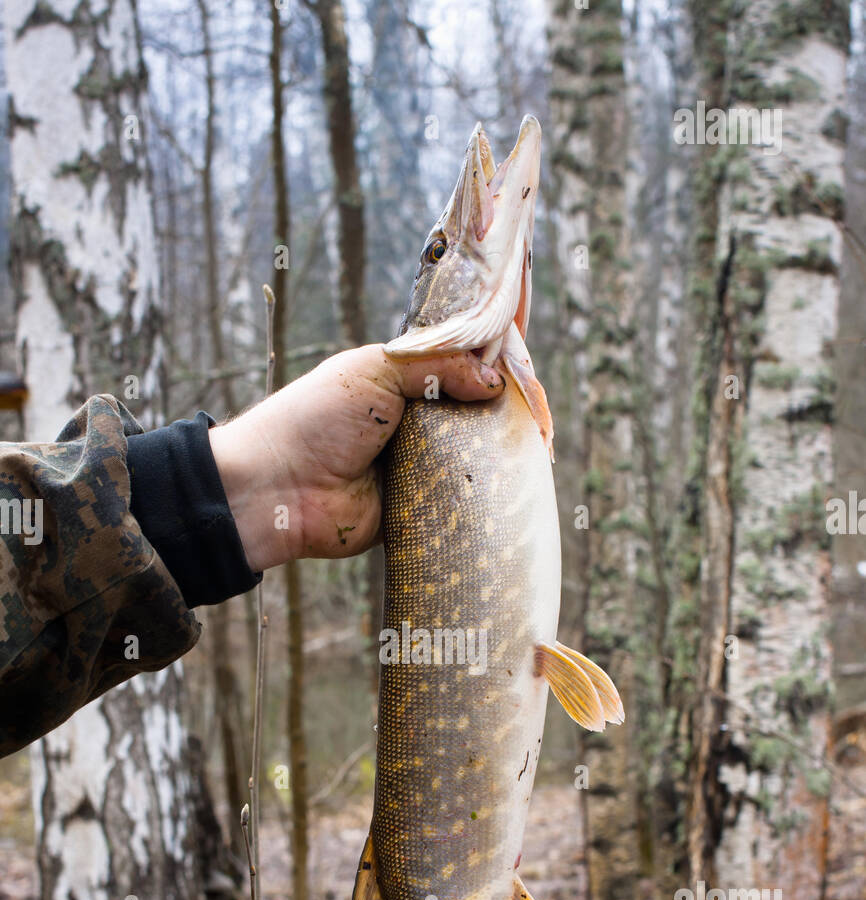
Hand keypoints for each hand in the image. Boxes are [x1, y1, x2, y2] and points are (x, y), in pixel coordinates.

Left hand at [208, 344, 504, 570]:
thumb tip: (494, 382)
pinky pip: (457, 504)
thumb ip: (436, 367)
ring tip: (532, 453)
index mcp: (402, 384)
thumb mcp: (376, 371)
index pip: (460, 371)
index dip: (491, 370)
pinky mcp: (418, 510)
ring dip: (495, 459)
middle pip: (474, 418)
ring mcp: (418, 469)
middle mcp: (414, 426)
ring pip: (472, 461)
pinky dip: (477, 499)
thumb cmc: (316, 419)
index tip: (525, 369)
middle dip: (501, 418)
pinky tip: (510, 491)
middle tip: (537, 419)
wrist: (280, 489)